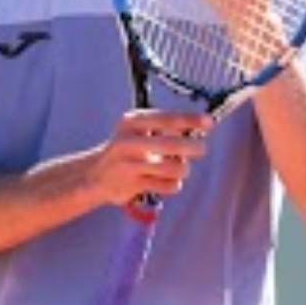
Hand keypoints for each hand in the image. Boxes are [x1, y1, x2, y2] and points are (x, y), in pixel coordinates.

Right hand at [94, 109, 212, 205]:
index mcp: (131, 122)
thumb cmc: (127, 148)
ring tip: (177, 167)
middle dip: (194, 147)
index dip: (190, 120)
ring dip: (183, 169)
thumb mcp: (139, 129)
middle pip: (172, 145)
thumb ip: (166, 126)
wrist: (96, 175)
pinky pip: (169, 185)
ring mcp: (130, 165)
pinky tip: (163, 180)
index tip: (209, 122)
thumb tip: (203, 124)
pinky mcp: (134, 185)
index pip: (166, 119)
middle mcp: (128, 141)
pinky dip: (173, 184)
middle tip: (200, 149)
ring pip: (175, 168)